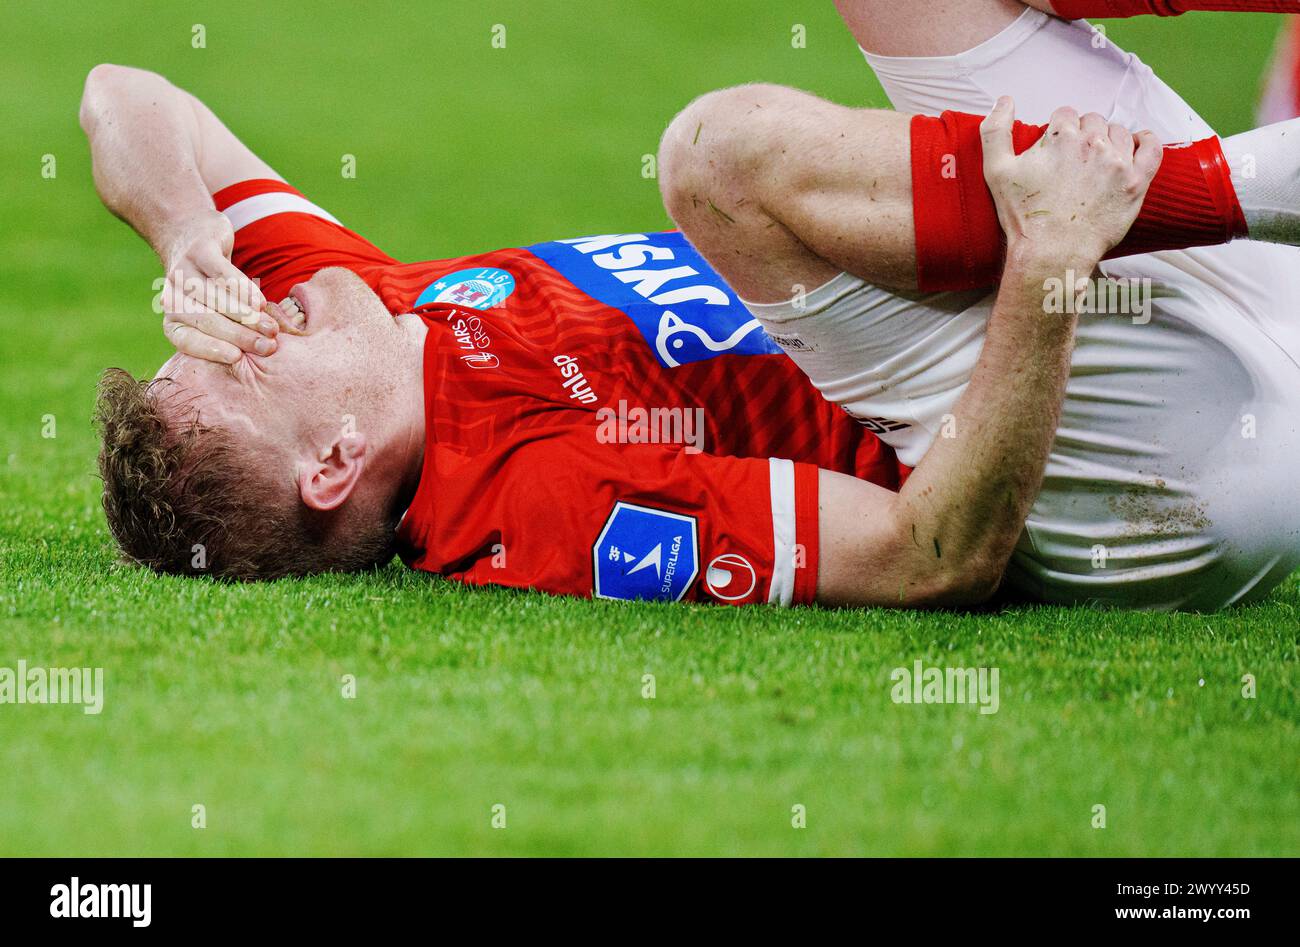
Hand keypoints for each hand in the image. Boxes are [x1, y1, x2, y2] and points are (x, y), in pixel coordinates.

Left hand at [157, 209, 300, 362]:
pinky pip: (222, 273)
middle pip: (206, 321)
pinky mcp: (200, 250)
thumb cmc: (209, 285)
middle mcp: (173, 297)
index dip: (211, 349)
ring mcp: (183, 271)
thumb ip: (225, 331)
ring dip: (246, 316)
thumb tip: (256, 356)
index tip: (237, 358)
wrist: (188, 233)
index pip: (188, 340)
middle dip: (239, 336)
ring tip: (271, 328)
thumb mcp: (210, 310)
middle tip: (268, 347)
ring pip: (215, 299)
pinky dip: (242, 290)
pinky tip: (261, 303)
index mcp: (173, 319)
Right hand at [980, 98, 1162, 267]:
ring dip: (1109, 139)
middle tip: (1073, 160)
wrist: (1052, 253)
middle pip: (1093, 121)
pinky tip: (1138, 144)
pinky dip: (1146, 141)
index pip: (1065, 114)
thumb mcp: (997, 172)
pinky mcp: (1136, 182)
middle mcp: (1092, 143)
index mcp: (1060, 136)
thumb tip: (1004, 100)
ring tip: (1098, 160)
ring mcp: (1117, 162)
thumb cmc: (1023, 216)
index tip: (1055, 148)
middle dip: (1083, 134)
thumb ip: (995, 131)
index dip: (1058, 129)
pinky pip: (1152, 148)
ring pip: (1119, 132)